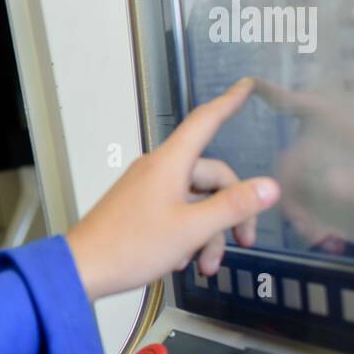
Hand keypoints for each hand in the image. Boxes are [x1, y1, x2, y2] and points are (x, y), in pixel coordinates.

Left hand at [65, 77, 280, 300]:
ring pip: (194, 202)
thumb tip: (270, 186)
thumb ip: (233, 207)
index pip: (205, 121)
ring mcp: (147, 189)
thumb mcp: (192, 229)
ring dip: (208, 233)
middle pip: (211, 176)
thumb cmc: (132, 246)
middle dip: (230, 212)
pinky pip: (175, 212)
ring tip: (207, 266)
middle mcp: (159, 170)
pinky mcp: (139, 208)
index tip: (246, 85)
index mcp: (170, 163)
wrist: (83, 269)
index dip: (229, 102)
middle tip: (243, 243)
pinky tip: (182, 261)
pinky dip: (186, 235)